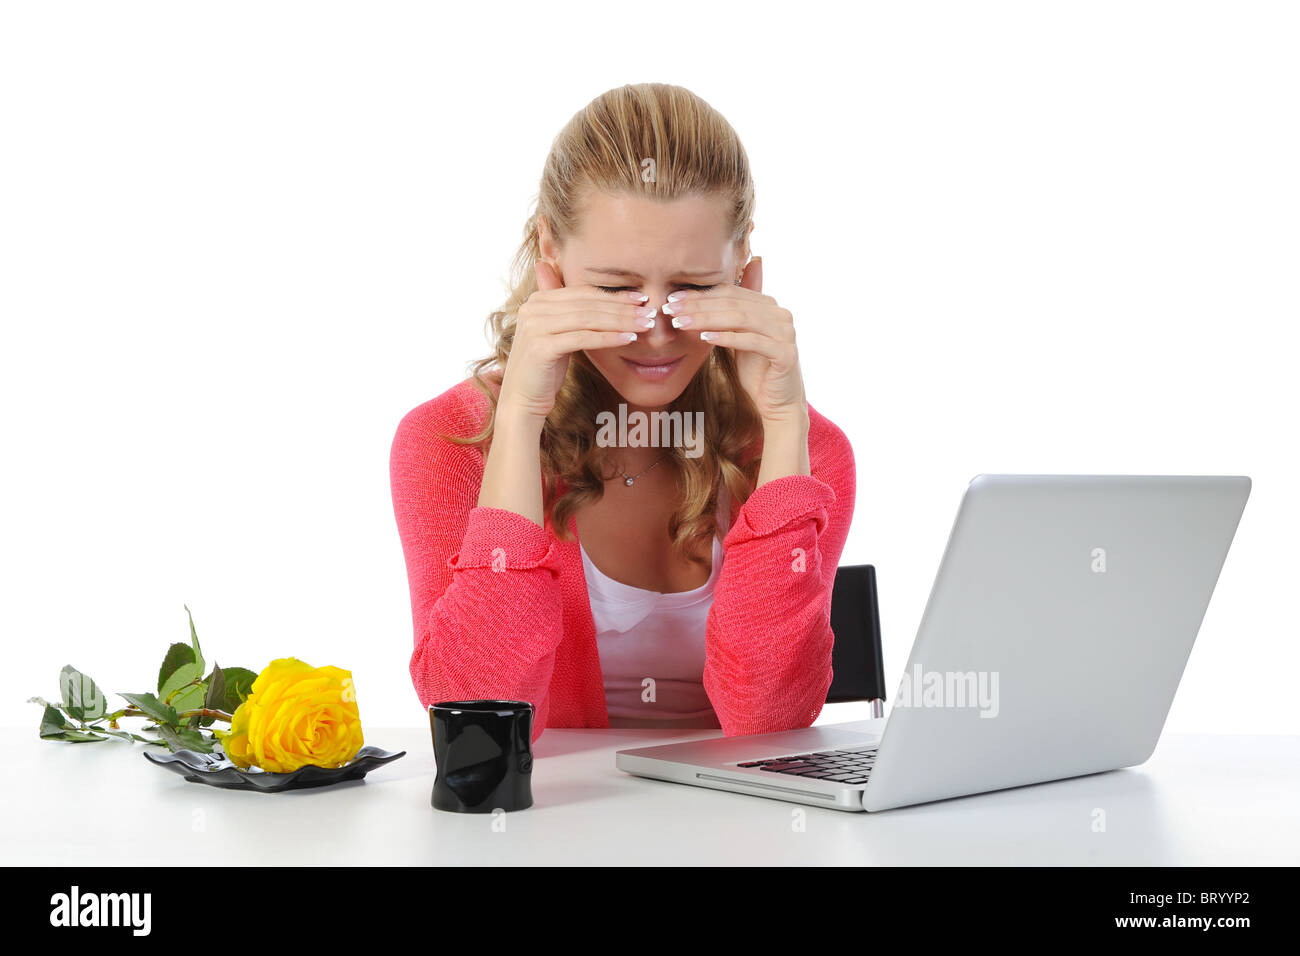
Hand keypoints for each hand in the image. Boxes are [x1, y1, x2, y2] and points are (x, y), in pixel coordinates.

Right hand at [496, 260, 656, 421]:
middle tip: (649, 312)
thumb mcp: (560, 335)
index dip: (613, 295)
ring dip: (620, 321)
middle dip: (622, 308)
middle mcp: (533, 308)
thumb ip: (574, 313)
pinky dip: (608, 338)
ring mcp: (535, 326)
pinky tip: (629, 339)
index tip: (640, 299)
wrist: (522, 400)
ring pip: (588, 319)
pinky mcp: (541, 347)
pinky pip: (583, 338)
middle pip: (587, 304)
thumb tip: (603, 297)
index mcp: (537, 300)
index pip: (583, 292)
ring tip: (645, 325)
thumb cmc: (545, 369)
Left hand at [663, 256, 807, 426]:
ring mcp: (786, 333)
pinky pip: (753, 342)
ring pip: (741, 319)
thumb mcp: (736, 338)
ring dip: (707, 319)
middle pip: (732, 303)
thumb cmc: (754, 369)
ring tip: (681, 323)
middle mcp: (780, 314)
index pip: (729, 292)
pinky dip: (728, 337)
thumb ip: (724, 317)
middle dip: (698, 305)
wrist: (776, 402)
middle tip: (670, 309)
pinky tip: (705, 338)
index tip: (672, 299)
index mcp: (768, 305)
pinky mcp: (786, 354)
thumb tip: (693, 297)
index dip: (700, 294)